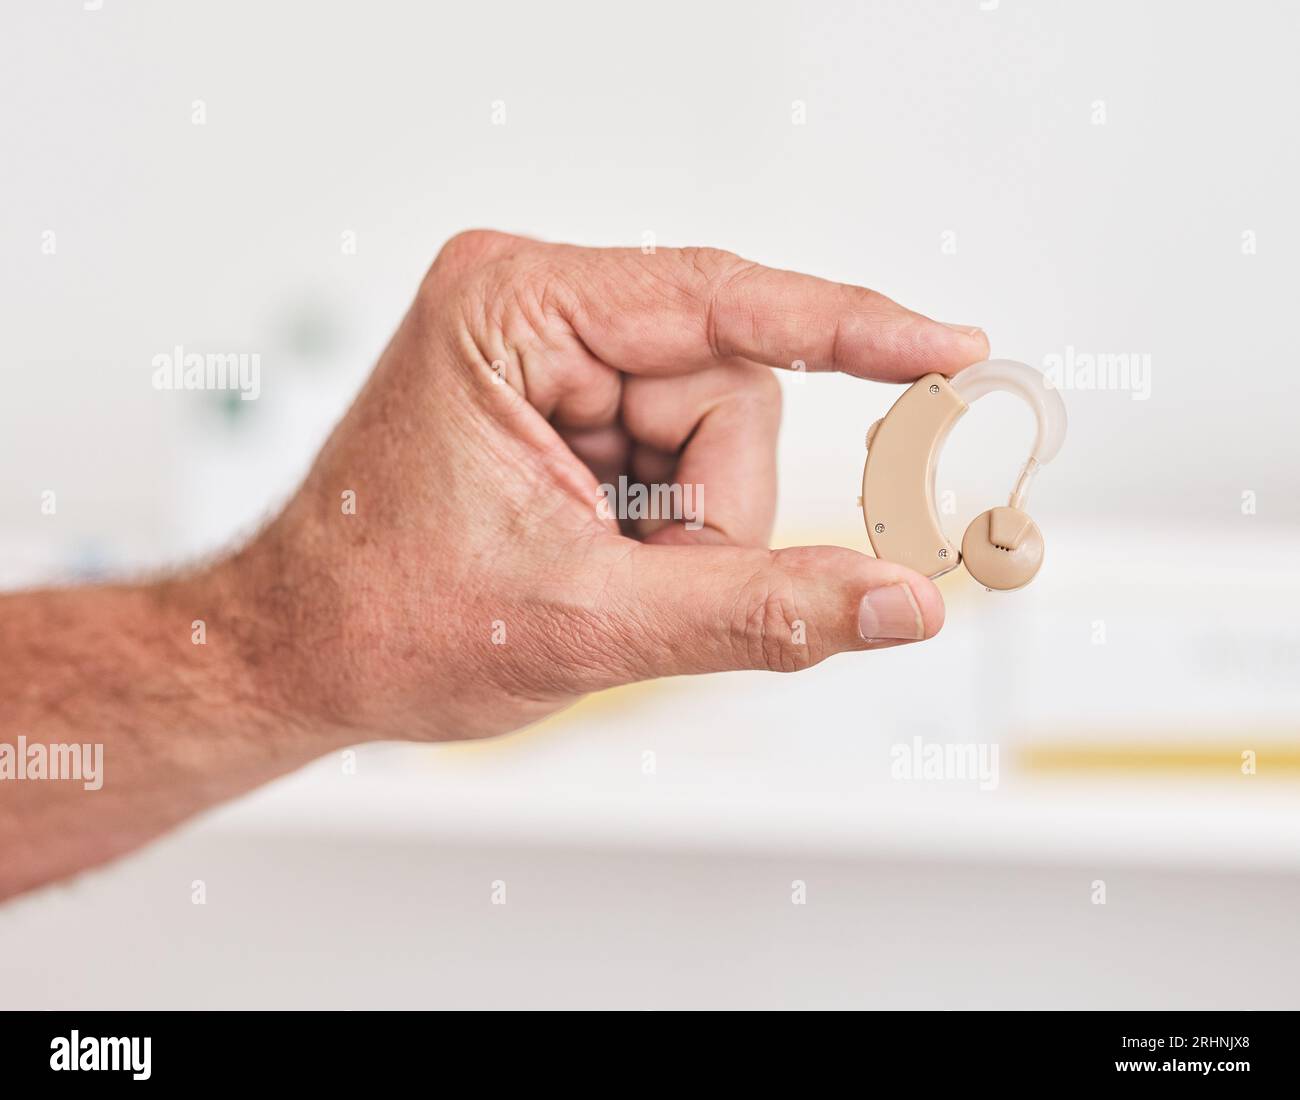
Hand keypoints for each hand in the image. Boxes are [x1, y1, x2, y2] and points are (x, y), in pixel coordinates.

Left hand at [217, 231, 988, 741]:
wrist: (300, 656)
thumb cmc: (386, 621)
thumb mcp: (586, 624)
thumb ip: (759, 610)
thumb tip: (903, 601)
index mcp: (516, 310)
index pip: (723, 304)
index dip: (851, 330)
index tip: (950, 345)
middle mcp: (539, 312)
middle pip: (729, 391)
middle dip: (710, 513)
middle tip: (639, 582)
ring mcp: (557, 360)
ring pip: (718, 437)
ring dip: (689, 532)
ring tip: (600, 577)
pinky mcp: (572, 409)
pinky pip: (684, 460)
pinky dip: (670, 531)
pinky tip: (598, 560)